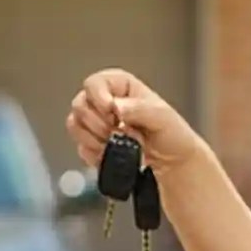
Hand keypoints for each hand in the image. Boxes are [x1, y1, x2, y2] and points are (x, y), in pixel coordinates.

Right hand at [66, 68, 201, 175]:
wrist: (175, 167)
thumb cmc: (174, 137)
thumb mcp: (164, 117)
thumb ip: (140, 108)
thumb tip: (117, 106)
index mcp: (121, 87)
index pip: (94, 82)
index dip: (98, 96)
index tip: (111, 110)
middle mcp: (105, 103)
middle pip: (80, 105)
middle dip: (99, 123)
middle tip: (122, 132)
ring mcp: (97, 125)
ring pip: (75, 126)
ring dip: (96, 139)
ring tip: (121, 144)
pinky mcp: (94, 147)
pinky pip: (81, 149)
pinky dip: (96, 154)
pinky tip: (115, 155)